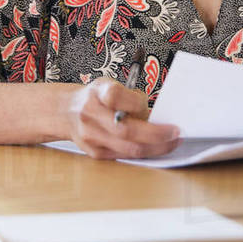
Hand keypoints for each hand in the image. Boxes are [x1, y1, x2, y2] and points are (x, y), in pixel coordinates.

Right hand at [65, 77, 179, 159]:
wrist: (66, 112)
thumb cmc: (96, 97)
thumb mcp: (110, 85)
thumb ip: (130, 98)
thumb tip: (156, 117)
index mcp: (97, 93)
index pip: (116, 96)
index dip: (138, 104)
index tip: (155, 107)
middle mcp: (90, 114)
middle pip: (126, 130)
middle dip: (156, 135)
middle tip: (176, 134)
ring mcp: (91, 136)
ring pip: (129, 149)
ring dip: (155, 148)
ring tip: (171, 143)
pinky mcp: (95, 152)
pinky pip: (125, 156)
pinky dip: (144, 153)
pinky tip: (155, 148)